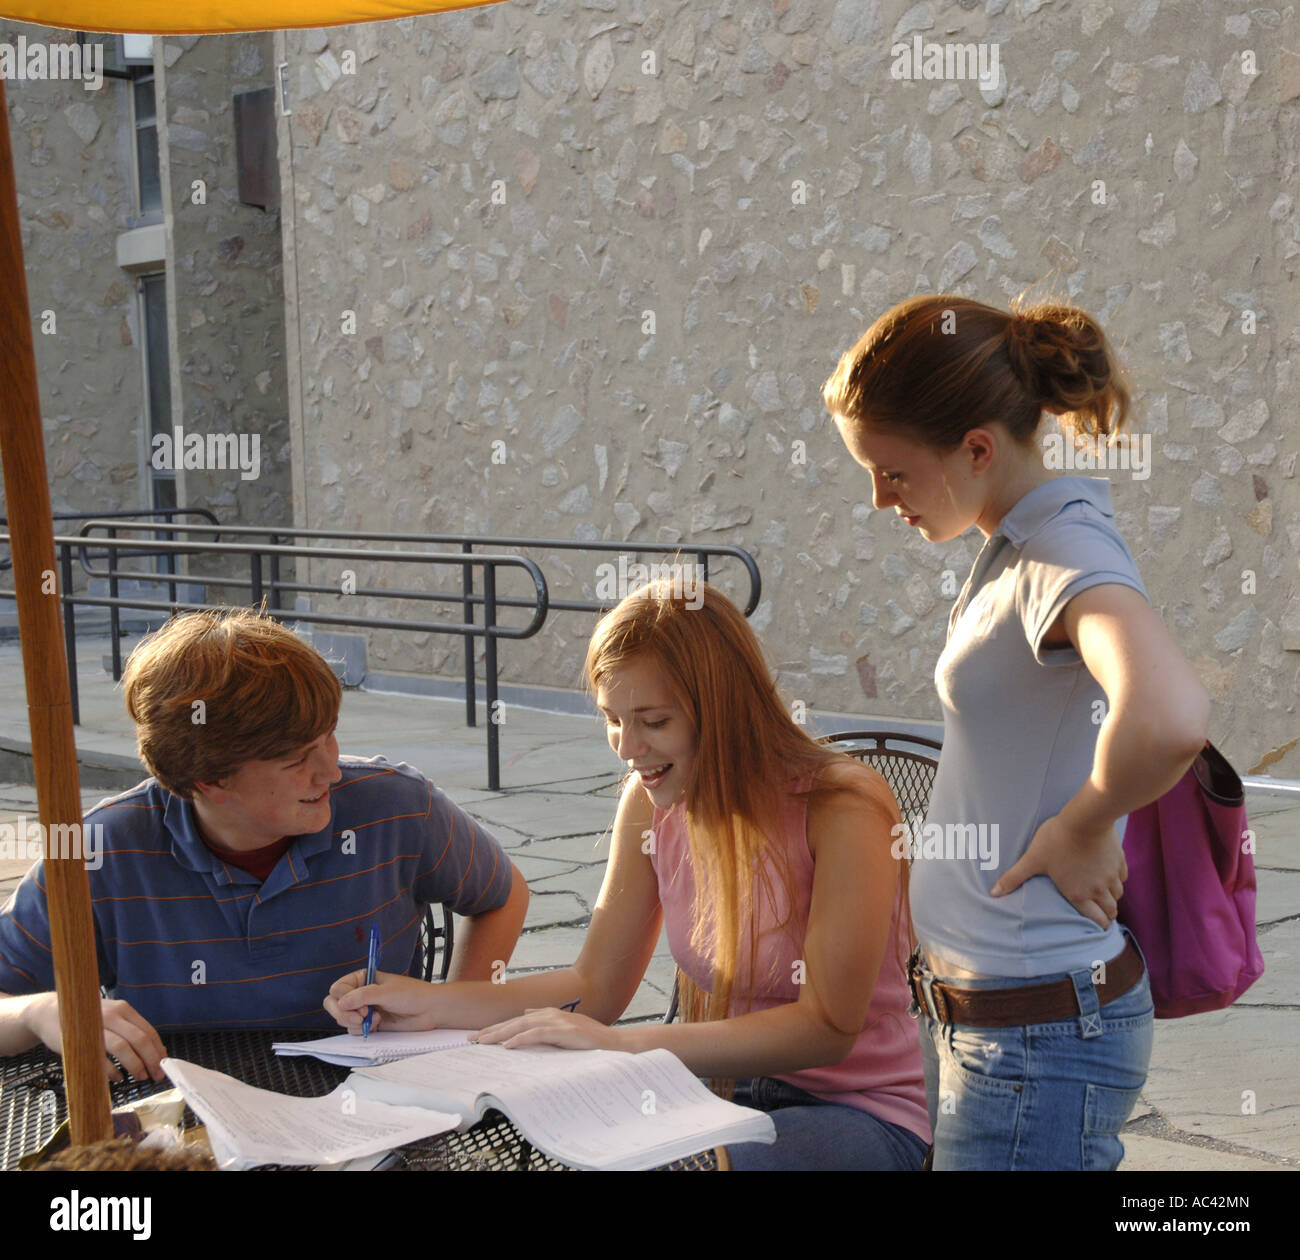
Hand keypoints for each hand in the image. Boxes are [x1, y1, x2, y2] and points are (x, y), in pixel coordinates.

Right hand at [23, 992, 167, 1082]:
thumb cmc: (87, 1019)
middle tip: (156, 1075)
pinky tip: (117, 1078)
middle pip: (140, 1039)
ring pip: (123, 1046)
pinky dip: (111, 1070)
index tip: (165, 1065)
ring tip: (140, 1077)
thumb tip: (155, 1051)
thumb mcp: (112, 1017)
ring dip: (135, 1064)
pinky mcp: (80, 1040)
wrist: (50, 1012)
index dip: (159, 1050)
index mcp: (124, 1010)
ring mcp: (97, 1027)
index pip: (148, 1031)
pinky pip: (100, 1057)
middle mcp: (113, 1015)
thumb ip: (130, 1030)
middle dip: (152, 1059)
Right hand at [324, 969, 442, 1034]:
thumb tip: (342, 1003)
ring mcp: (363, 1009)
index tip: (361, 1006)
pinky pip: (353, 1030)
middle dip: (343, 1014)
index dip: (344, 999)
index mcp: (362, 978)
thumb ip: (362, 997)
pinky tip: (378, 1024)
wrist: (428, 1011)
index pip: (337, 989)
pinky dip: (362, 1030)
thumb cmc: (412, 995)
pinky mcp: (368, 1023)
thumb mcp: (386, 992)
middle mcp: (359, 993)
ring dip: (356, 1023)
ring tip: (376, 1019)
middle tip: (360, 1017)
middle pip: (333, 1005)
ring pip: (342, 1019)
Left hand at [471, 1008, 621, 1051]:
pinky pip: (535, 1035)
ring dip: (500, 1034)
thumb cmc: (587, 1037)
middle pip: (512, 1022)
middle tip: (471, 1040)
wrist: (609, 1041)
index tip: (478, 1037)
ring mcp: (554, 1021)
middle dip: (490, 1031)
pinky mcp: (561, 1030)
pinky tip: (508, 1045)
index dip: (496, 1028)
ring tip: (483, 1042)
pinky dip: (520, 1039)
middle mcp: (547, 1014)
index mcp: (546, 1014)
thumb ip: (543, 1020)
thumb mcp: (562, 1026)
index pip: (515, 1022)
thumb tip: (526, 1015)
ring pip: (519, 1026)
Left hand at [991, 813, 1126, 930]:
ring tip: (1104, 895)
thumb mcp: (1033, 859)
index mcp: (1079, 894)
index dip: (1098, 925)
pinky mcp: (1120, 861)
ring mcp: (1112, 876)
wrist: (1085, 819)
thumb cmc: (1056, 840)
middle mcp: (1099, 889)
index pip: (1096, 920)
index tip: (1096, 926)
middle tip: (1101, 913)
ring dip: (1112, 897)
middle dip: (1107, 914)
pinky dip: (1117, 878)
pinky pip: (1122, 876)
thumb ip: (1014, 878)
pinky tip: (1110, 874)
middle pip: (1111, 911)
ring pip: (1118, 894)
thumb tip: (994, 894)